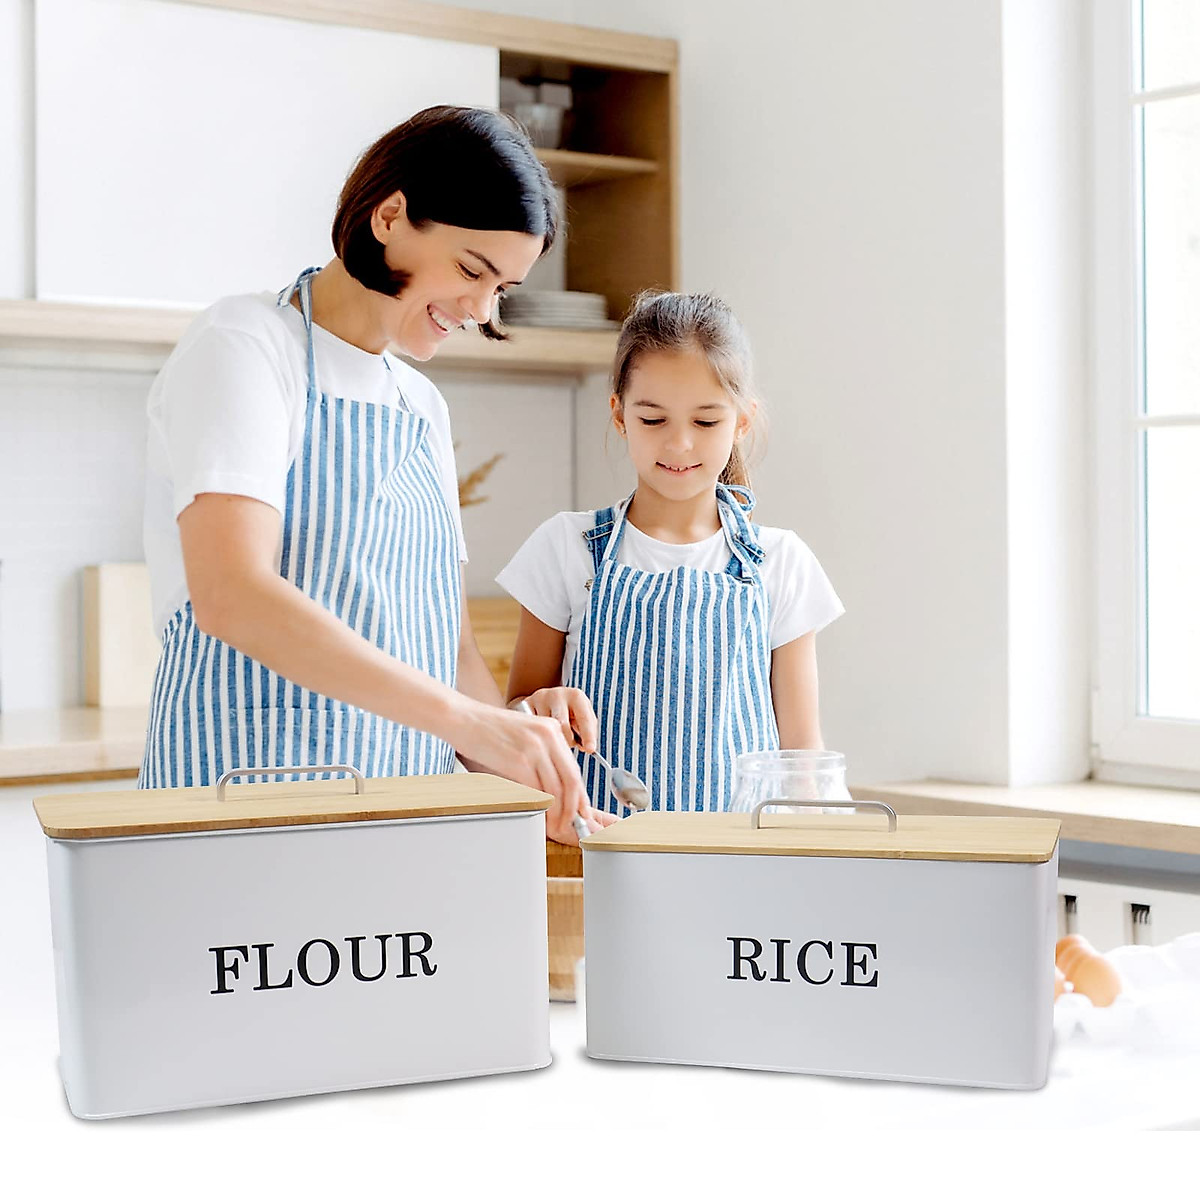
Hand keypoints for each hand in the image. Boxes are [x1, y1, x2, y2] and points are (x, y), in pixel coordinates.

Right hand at [448, 699, 608, 843]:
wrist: (464, 718)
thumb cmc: (488, 730)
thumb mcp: (525, 734)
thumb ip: (543, 754)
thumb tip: (556, 788)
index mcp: (552, 729)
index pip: (574, 769)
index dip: (580, 795)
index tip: (580, 810)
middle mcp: (548, 736)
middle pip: (571, 780)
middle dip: (574, 808)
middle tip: (572, 824)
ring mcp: (535, 748)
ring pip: (556, 789)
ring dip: (558, 813)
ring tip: (556, 826)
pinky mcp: (519, 760)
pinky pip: (537, 790)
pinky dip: (541, 808)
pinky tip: (540, 817)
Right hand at [512, 687, 597, 752]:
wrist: (543, 701)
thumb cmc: (567, 713)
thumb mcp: (580, 718)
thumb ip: (586, 731)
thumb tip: (587, 747)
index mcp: (576, 696)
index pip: (584, 717)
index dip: (588, 735)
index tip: (590, 749)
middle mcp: (557, 694)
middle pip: (563, 725)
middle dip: (567, 740)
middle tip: (567, 746)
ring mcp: (539, 699)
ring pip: (546, 730)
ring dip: (551, 740)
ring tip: (552, 737)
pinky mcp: (524, 706)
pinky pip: (531, 729)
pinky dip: (537, 736)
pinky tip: (539, 734)